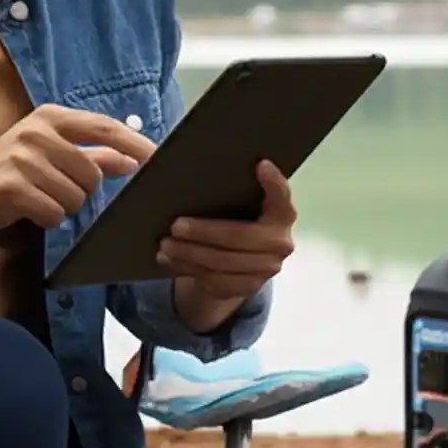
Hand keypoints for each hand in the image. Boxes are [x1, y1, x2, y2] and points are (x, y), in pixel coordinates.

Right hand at [0, 104, 155, 235]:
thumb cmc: (5, 174)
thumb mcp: (47, 155)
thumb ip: (90, 155)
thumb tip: (132, 159)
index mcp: (50, 117)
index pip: (105, 127)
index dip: (135, 144)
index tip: (160, 159)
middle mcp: (37, 132)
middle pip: (94, 173)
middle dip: (82, 191)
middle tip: (52, 189)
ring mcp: (24, 158)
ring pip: (76, 196)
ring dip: (61, 206)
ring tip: (34, 197)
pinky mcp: (12, 186)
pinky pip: (54, 213)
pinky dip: (45, 219)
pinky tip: (25, 210)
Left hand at [157, 160, 296, 299]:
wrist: (240, 262)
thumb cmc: (234, 219)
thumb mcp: (234, 201)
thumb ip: (220, 182)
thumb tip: (168, 159)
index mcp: (281, 214)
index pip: (282, 196)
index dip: (274, 182)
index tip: (260, 164)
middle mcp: (281, 242)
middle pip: (241, 237)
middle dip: (205, 232)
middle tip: (175, 226)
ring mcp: (266, 268)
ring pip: (224, 263)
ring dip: (191, 254)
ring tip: (166, 245)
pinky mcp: (248, 287)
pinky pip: (216, 280)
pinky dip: (189, 269)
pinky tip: (170, 260)